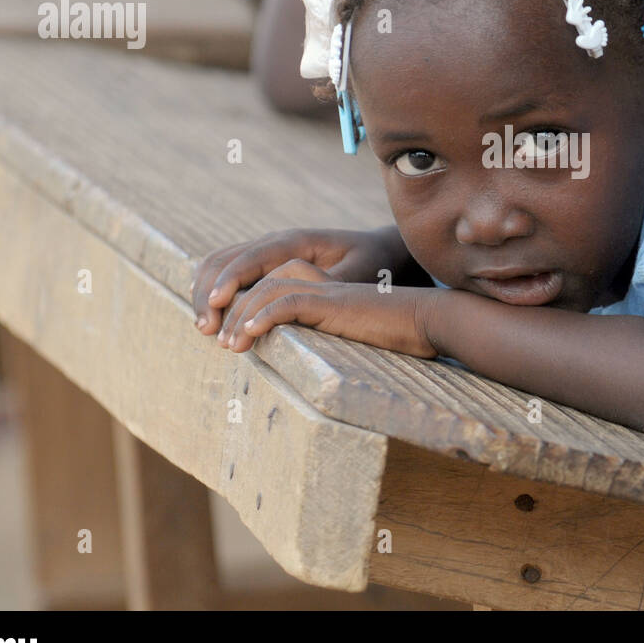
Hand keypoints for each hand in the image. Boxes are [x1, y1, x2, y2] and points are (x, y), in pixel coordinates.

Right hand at [191, 226, 407, 335]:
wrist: (376, 249)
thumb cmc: (370, 262)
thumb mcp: (360, 273)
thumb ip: (332, 284)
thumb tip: (305, 300)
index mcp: (296, 241)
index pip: (252, 256)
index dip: (230, 279)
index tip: (216, 304)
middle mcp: (275, 241)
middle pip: (225, 259)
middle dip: (209, 292)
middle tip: (207, 329)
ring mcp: (266, 250)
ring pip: (219, 264)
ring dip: (206, 294)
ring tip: (206, 328)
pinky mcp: (263, 263)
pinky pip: (228, 272)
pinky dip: (214, 291)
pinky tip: (213, 317)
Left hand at [213, 258, 439, 358]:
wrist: (427, 320)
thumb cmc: (395, 332)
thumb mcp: (347, 333)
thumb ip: (321, 334)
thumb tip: (293, 362)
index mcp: (319, 285)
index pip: (266, 282)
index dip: (241, 302)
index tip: (226, 333)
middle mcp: (318, 281)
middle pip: (259, 280)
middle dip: (231, 308)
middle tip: (216, 338)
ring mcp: (325, 289)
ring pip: (267, 290)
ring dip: (241, 317)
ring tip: (229, 344)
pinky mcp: (333, 302)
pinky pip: (289, 302)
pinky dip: (264, 317)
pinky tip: (250, 336)